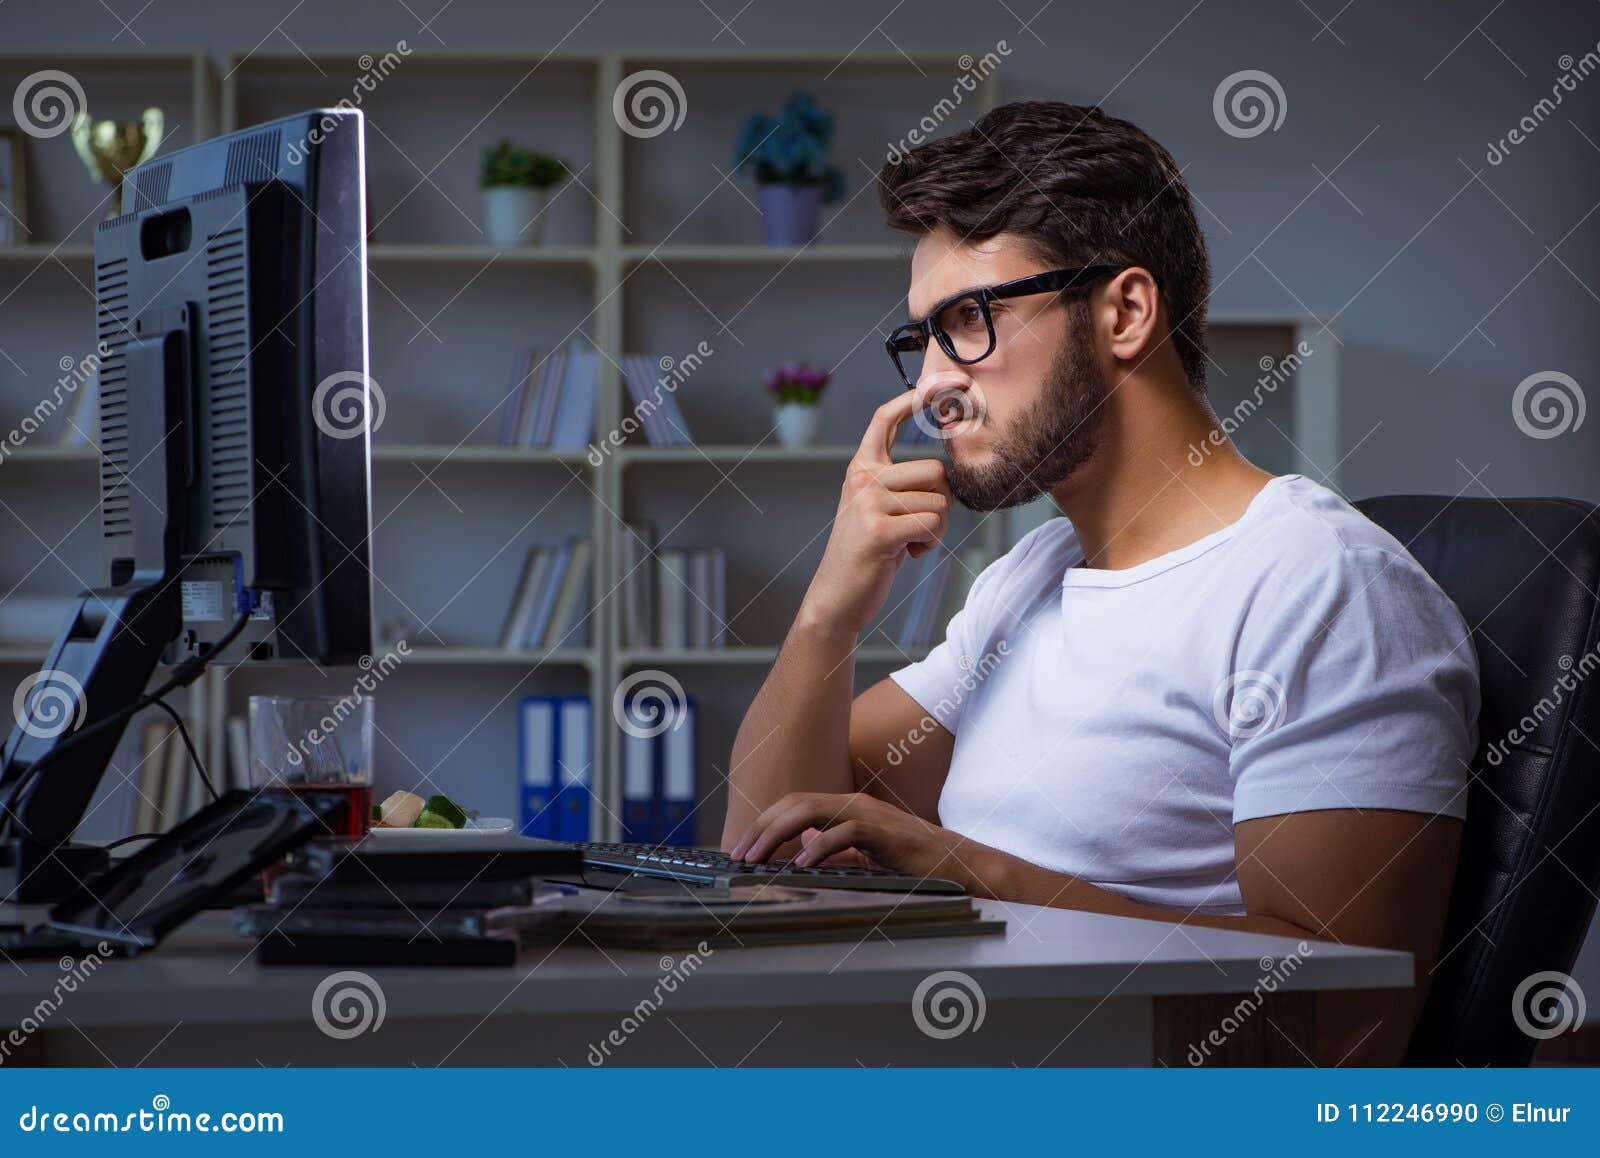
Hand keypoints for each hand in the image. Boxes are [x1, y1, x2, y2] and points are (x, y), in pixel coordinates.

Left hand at [729, 791, 990, 891]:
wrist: (959, 866)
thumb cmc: (912, 864)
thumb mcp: (864, 859)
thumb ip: (834, 854)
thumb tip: (795, 859)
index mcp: (846, 808)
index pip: (793, 806)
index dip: (763, 824)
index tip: (740, 850)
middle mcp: (853, 803)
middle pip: (794, 804)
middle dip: (760, 828)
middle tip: (737, 855)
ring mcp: (869, 814)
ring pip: (811, 811)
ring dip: (777, 834)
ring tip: (756, 859)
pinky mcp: (885, 832)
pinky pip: (845, 832)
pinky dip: (819, 845)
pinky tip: (801, 864)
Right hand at [797, 391, 951, 638]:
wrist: (837, 597)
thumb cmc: (868, 554)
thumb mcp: (879, 509)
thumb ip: (901, 484)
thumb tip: (945, 471)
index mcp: (861, 469)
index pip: (885, 420)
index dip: (914, 397)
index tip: (944, 382)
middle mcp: (862, 479)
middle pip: (935, 471)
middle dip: (941, 503)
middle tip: (918, 527)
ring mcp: (868, 503)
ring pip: (940, 502)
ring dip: (936, 529)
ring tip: (909, 542)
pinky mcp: (879, 530)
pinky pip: (933, 524)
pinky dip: (930, 543)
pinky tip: (908, 554)